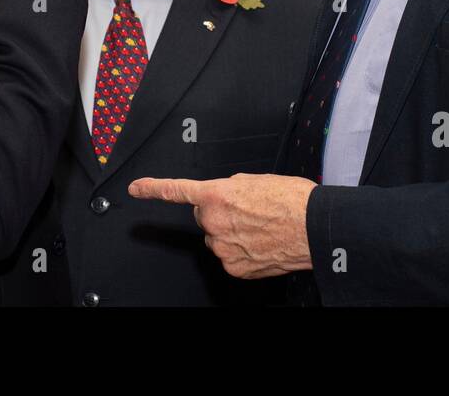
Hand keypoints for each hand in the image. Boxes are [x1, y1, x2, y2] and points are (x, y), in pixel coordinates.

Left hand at [128, 174, 315, 278]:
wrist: (312, 228)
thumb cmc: (291, 200)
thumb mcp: (256, 180)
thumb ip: (230, 188)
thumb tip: (225, 196)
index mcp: (217, 195)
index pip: (177, 190)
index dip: (153, 189)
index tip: (136, 189)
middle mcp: (215, 222)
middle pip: (203, 217)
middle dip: (218, 213)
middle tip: (245, 211)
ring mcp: (223, 248)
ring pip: (217, 238)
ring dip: (230, 232)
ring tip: (259, 227)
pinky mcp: (234, 267)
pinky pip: (229, 256)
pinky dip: (241, 251)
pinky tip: (259, 243)